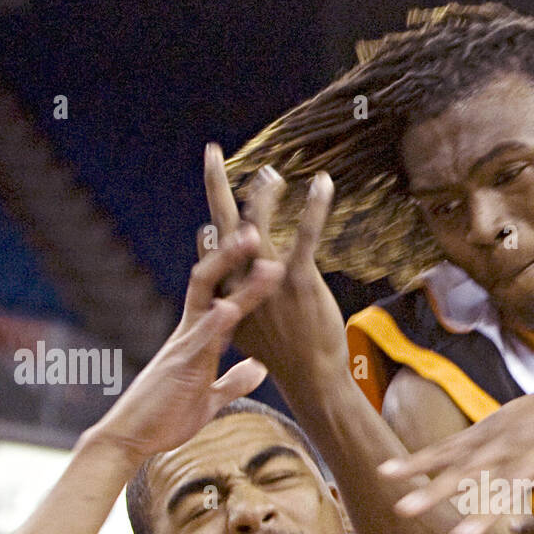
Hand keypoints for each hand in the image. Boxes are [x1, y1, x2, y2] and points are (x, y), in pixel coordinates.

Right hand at [91, 225, 281, 461]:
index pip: (221, 296)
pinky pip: (199, 340)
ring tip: (251, 241)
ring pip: (208, 297)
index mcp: (199, 340)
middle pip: (211, 282)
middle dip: (231, 253)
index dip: (239, 273)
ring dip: (229, 268)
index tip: (260, 249)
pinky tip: (231, 307)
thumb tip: (259, 369)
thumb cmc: (167, 418)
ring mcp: (184, 346)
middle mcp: (190, 333)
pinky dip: (215, 323)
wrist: (131, 438)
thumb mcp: (210, 398)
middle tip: (254, 226)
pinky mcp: (181, 366)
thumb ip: (234, 381)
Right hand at [202, 143, 347, 389]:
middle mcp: (238, 281)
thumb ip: (235, 334)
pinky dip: (314, 206)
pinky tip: (322, 184)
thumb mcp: (243, 345)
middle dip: (215, 184)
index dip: (211, 229)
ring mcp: (266, 279)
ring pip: (257, 222)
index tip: (212, 209)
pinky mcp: (297, 280)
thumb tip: (237, 334)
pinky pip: (305, 234)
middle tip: (213, 152)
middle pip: (222, 223)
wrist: (309, 381)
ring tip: (272, 172)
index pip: (210, 251)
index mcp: (222, 295)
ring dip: (263, 191)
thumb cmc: (283, 359)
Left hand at [378, 367, 533, 533]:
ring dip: (485, 512)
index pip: (446, 449)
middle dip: (434, 491)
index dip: (415, 463)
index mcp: (490, 435)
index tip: (383, 475)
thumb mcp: (502, 422)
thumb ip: (469, 444)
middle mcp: (508, 444)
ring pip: (508, 486)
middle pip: (467, 471)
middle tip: (403, 509)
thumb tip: (429, 460)